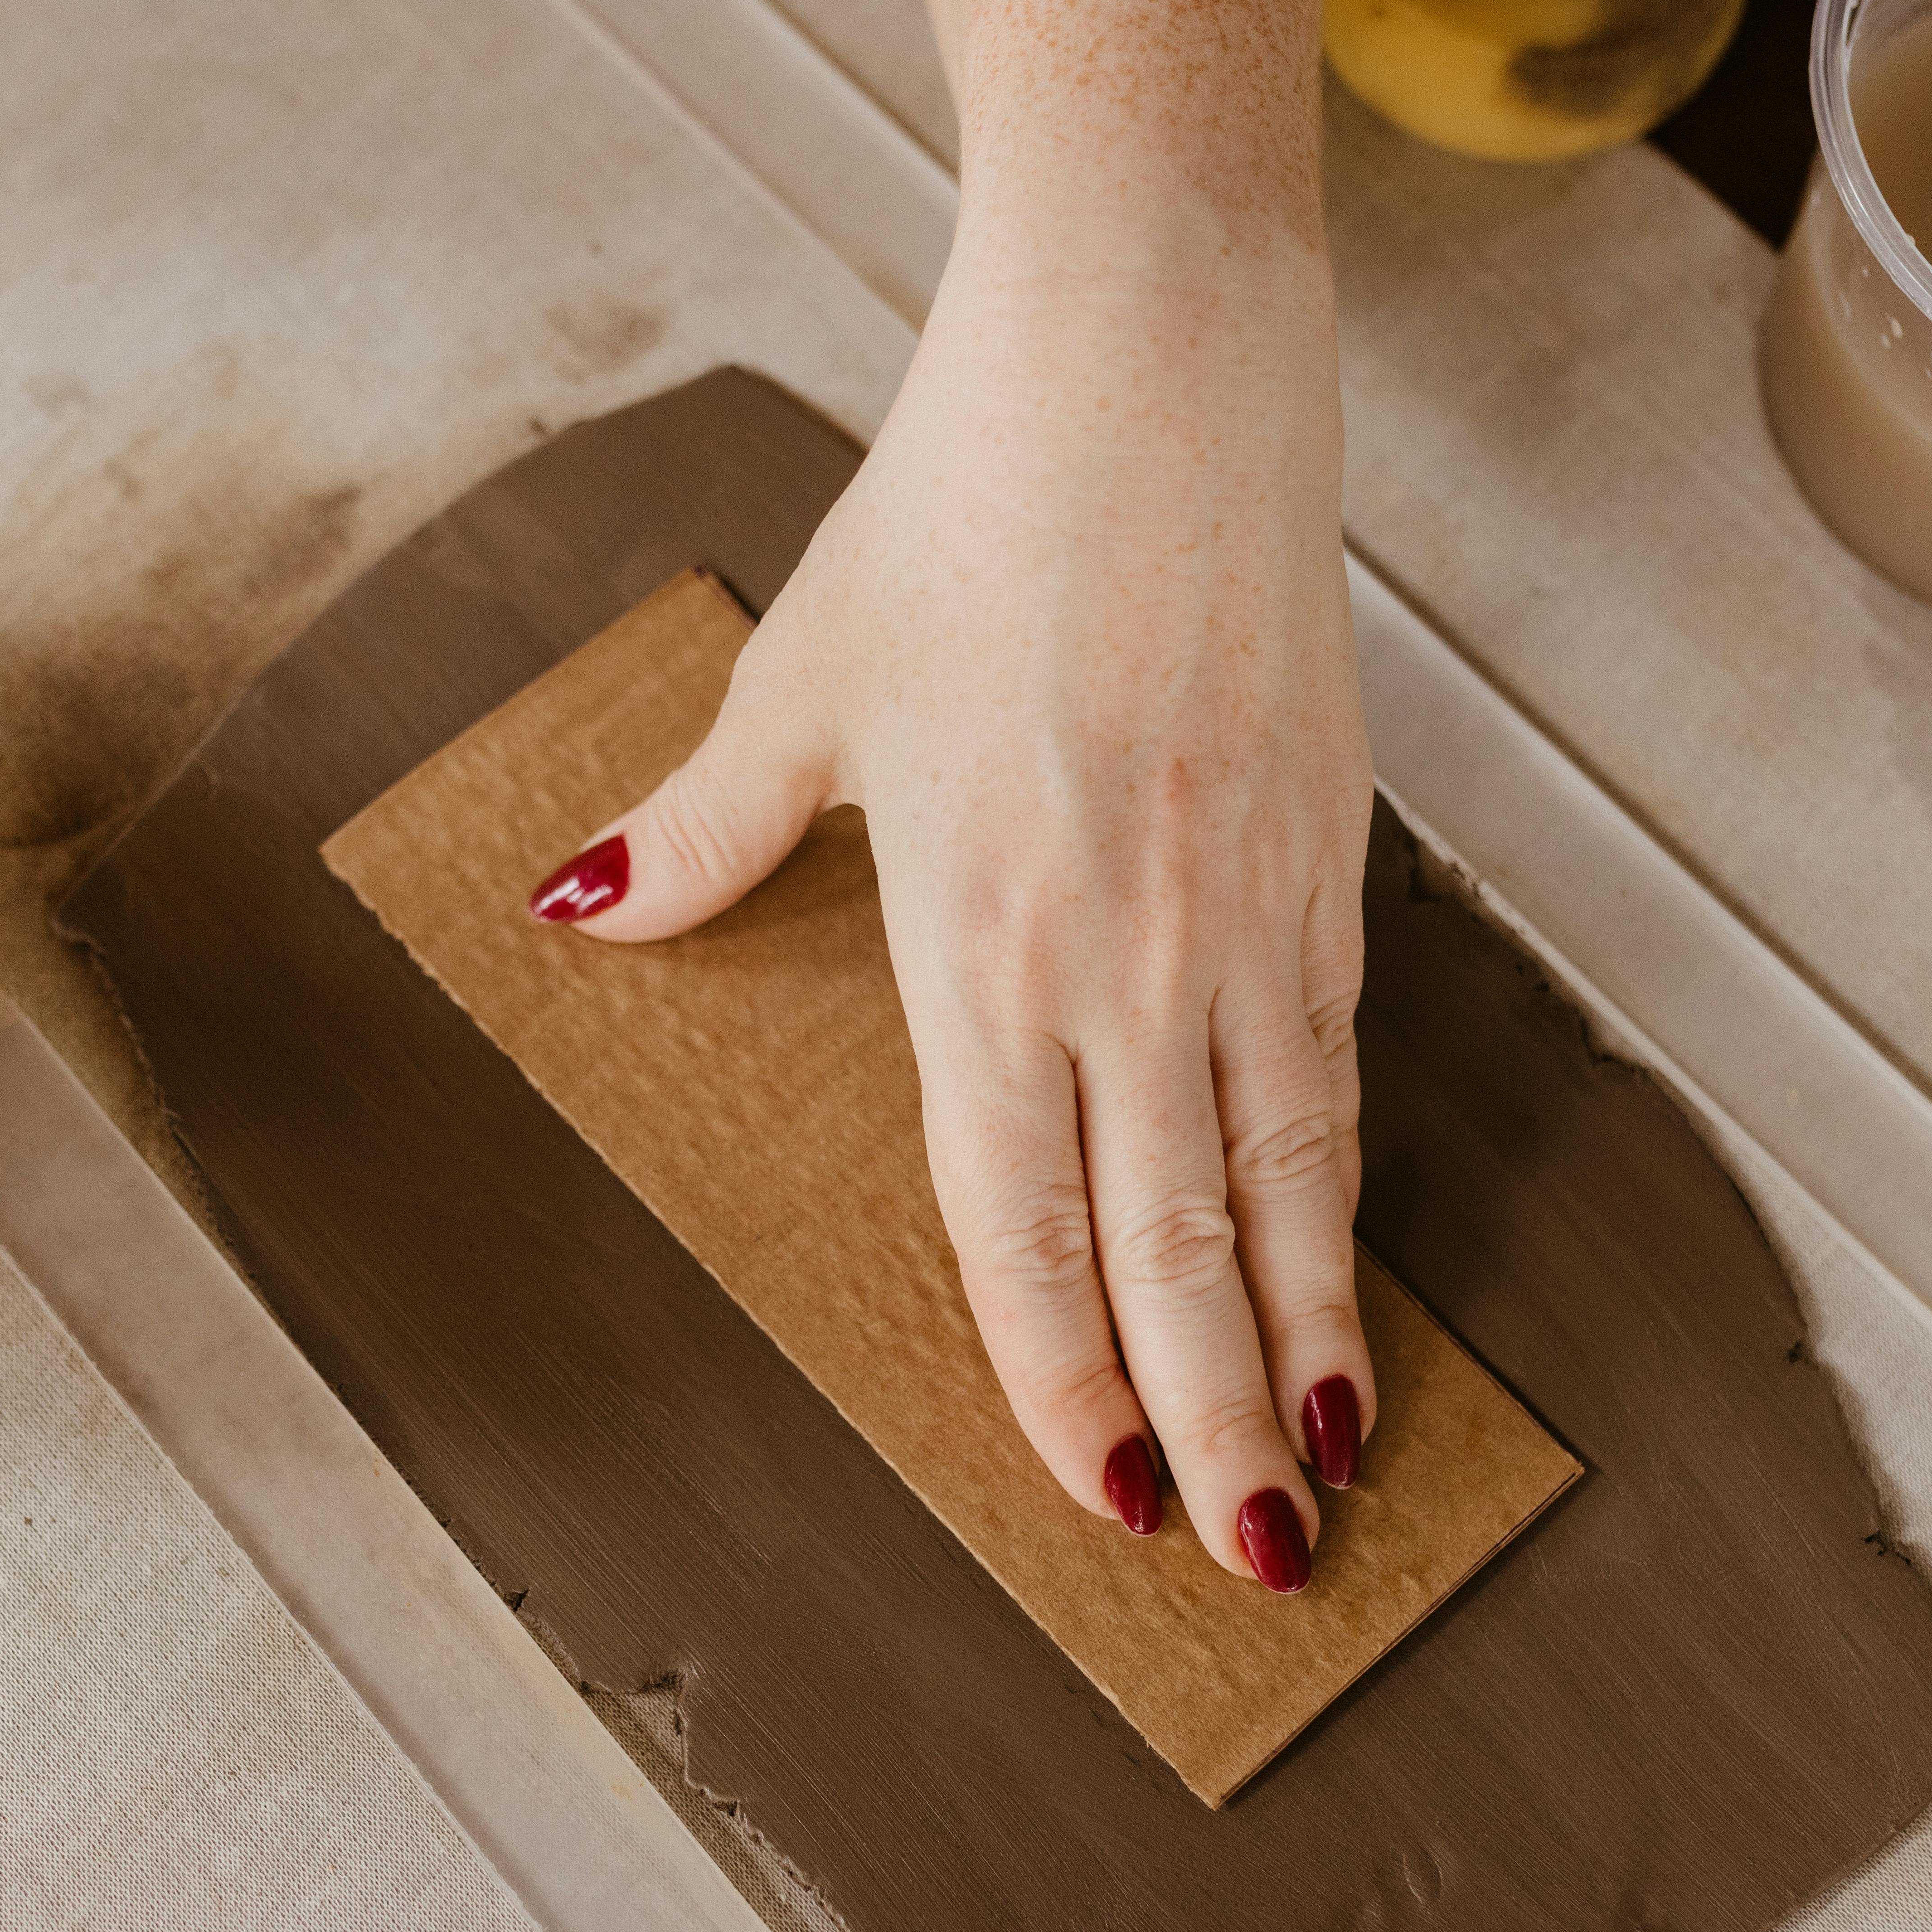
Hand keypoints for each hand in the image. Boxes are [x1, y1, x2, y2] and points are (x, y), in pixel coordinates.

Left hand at [535, 244, 1372, 1590]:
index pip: (1022, 1218)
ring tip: (1331, 1467)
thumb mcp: (804, 678)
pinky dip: (1341, 1188)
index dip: (1060, 1375)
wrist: (1150, 364)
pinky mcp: (1330, 849)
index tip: (1098, 1498)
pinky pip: (1334, 1062)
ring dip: (1302, 1334)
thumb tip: (584, 909)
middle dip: (1208, 1419)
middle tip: (1248, 1567)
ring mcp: (1245, 908)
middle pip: (1172, 1241)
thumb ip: (707, 829)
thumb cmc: (962, 516)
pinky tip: (1347, 1267)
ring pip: (1280, 1176)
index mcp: (981, 935)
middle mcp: (1125, 953)